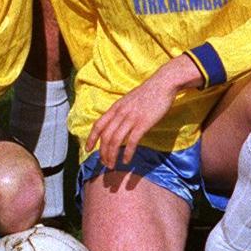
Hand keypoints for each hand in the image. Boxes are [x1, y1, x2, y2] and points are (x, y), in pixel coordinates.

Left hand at [85, 54, 199, 168]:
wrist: (162, 84)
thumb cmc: (147, 93)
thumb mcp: (128, 101)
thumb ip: (120, 112)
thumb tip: (116, 124)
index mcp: (115, 108)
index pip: (98, 125)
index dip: (91, 139)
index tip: (87, 150)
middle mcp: (120, 113)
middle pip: (105, 137)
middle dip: (103, 153)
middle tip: (105, 163)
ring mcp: (131, 118)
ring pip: (115, 141)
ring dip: (112, 155)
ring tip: (112, 165)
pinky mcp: (143, 123)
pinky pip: (131, 141)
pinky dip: (127, 153)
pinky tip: (126, 160)